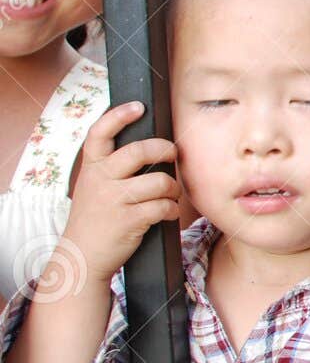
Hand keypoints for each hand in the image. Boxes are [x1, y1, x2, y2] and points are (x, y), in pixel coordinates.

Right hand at [61, 103, 180, 283]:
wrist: (81, 256)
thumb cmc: (95, 218)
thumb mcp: (93, 187)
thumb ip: (111, 168)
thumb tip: (150, 149)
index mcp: (91, 168)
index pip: (99, 133)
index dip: (119, 115)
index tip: (138, 106)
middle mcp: (100, 180)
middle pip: (139, 151)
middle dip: (164, 150)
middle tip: (172, 155)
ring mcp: (114, 200)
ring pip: (160, 182)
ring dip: (174, 188)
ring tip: (171, 194)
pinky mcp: (129, 220)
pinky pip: (164, 207)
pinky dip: (172, 210)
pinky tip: (167, 213)